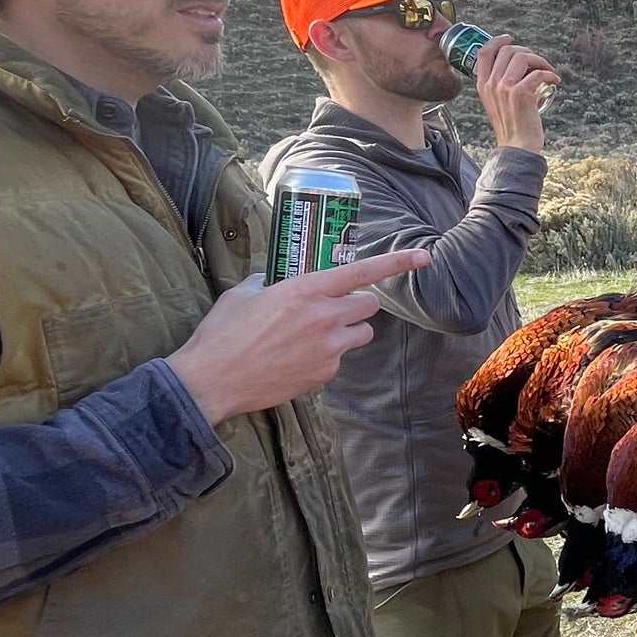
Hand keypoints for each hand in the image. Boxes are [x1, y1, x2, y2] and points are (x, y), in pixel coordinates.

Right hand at [168, 248, 429, 423]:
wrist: (212, 380)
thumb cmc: (223, 333)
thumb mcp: (244, 294)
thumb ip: (269, 282)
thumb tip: (275, 280)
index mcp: (305, 290)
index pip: (363, 272)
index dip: (397, 262)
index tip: (423, 256)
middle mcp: (324, 317)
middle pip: (369, 305)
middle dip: (357, 304)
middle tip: (333, 308)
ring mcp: (328, 349)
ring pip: (360, 333)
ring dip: (347, 330)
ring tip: (314, 336)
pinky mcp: (324, 374)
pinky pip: (340, 359)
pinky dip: (326, 356)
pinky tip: (296, 359)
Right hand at [463, 34, 560, 153]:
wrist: (516, 147)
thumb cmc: (512, 126)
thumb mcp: (497, 103)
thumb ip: (501, 85)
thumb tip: (521, 69)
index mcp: (482, 84)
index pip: (484, 52)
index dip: (497, 41)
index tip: (509, 39)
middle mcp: (491, 83)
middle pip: (507, 50)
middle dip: (526, 52)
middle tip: (537, 62)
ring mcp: (505, 87)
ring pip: (522, 56)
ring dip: (540, 60)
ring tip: (548, 71)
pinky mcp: (521, 93)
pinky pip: (538, 73)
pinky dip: (550, 74)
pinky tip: (555, 81)